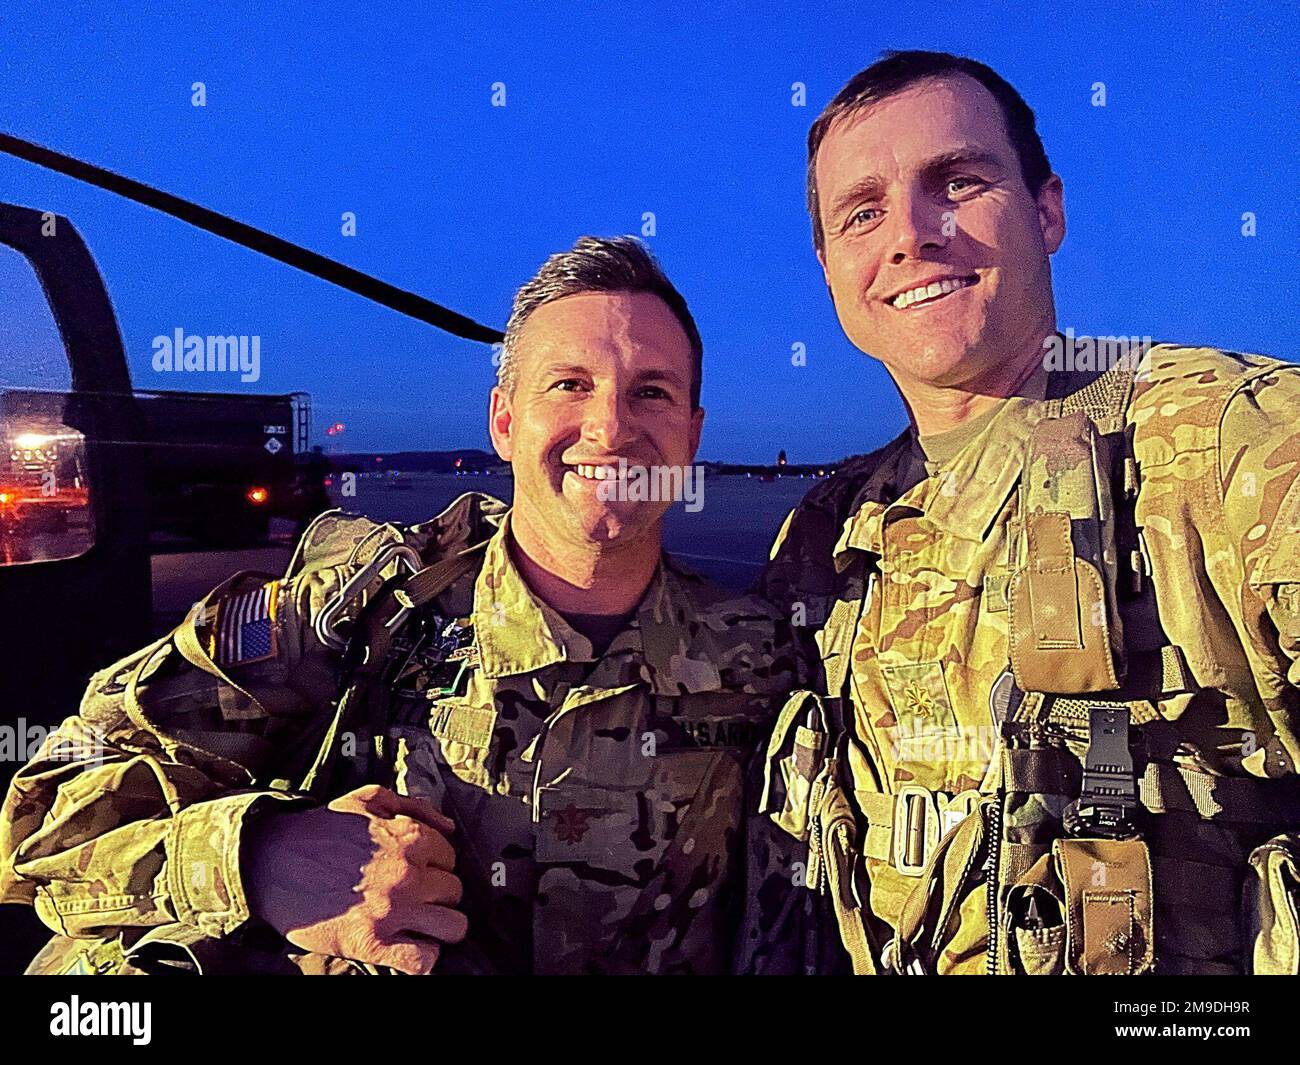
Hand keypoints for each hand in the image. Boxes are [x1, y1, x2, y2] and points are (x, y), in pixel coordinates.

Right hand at [241, 784, 465, 974]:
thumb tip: (449, 826)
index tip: (419, 871)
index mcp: (410, 838)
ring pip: (453, 927)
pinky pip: (422, 961)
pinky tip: (407, 947)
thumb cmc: (321, 830)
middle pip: (455, 892)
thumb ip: (414, 807)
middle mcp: (408, 874)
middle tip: (414, 897)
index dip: (435, 866)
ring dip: (439, 927)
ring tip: (420, 924)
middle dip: (437, 895)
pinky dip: (421, 958)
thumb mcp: (368, 799)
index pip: (451, 858)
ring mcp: (392, 911)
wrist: (271, 861)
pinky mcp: (371, 943)